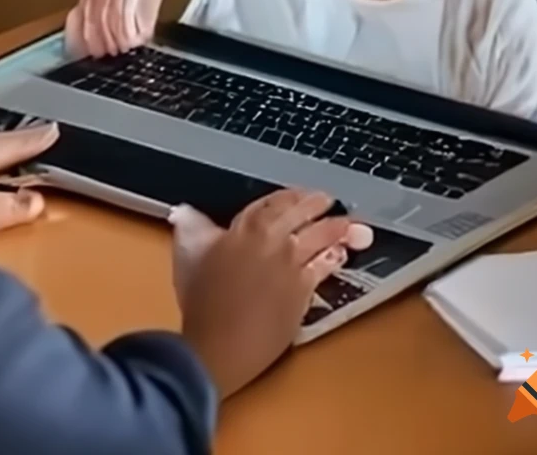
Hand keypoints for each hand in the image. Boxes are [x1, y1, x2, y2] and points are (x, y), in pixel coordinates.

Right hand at [170, 189, 373, 398]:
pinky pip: (324, 268)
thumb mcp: (189, 254)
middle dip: (319, 205)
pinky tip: (341, 255)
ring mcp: (293, 266)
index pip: (276, 202)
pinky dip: (334, 258)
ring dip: (338, 228)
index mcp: (247, 226)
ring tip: (352, 225)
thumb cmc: (200, 299)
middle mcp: (275, 240)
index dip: (291, 196)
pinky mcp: (303, 292)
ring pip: (321, 238)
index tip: (301, 193)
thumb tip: (184, 211)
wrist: (220, 344)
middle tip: (330, 200)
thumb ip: (190, 228)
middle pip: (303, 214)